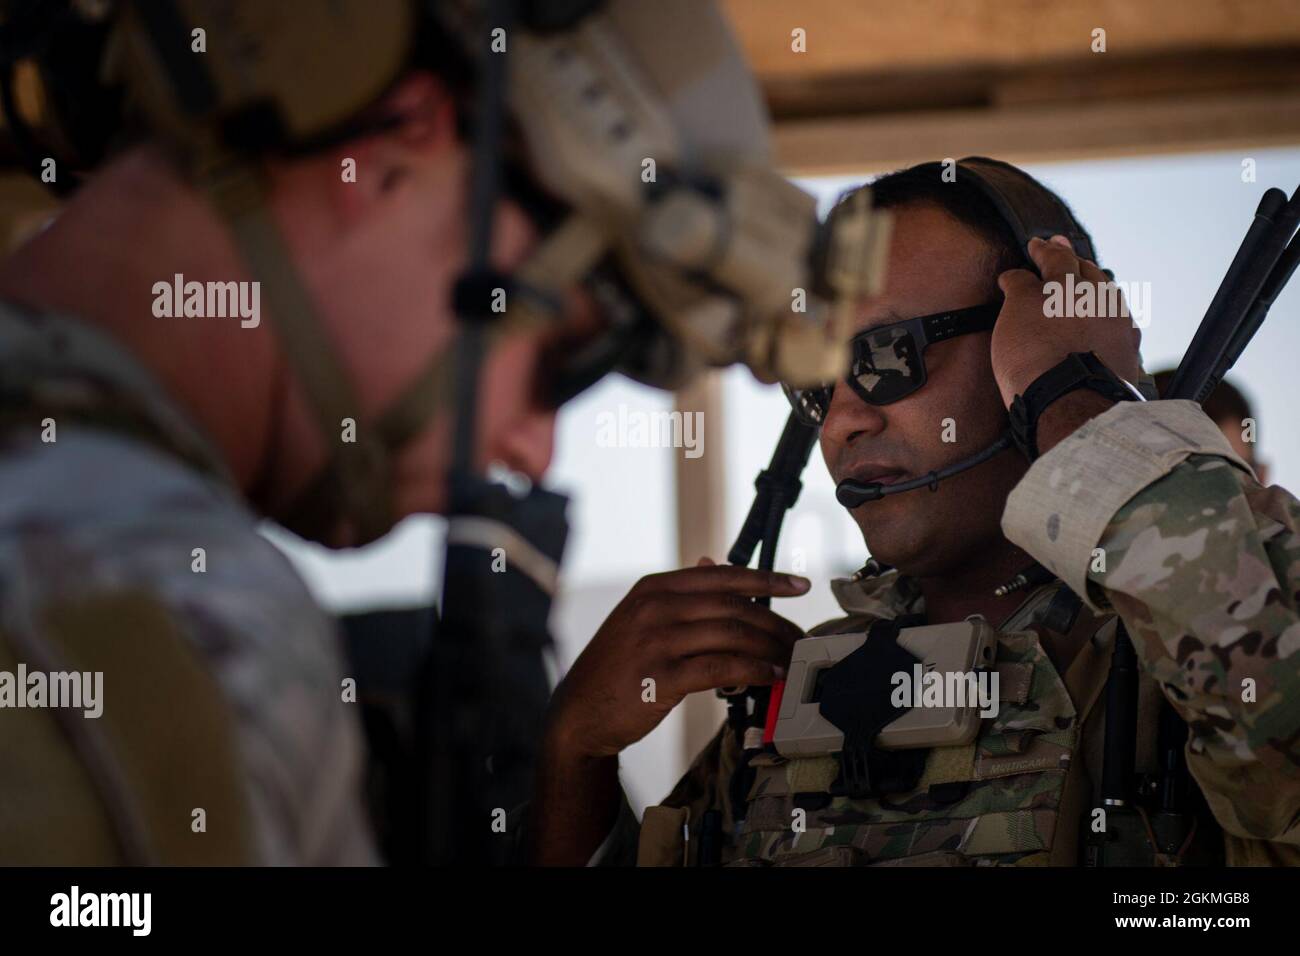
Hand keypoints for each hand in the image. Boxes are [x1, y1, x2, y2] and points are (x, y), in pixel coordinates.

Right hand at [544, 558, 808, 760]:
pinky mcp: (662, 676)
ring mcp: (656, 641)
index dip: (767, 579)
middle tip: (801, 638)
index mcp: (654, 588)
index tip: (800, 585)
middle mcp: (655, 608)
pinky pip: (722, 668)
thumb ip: (679, 592)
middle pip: (733, 606)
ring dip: (770, 648)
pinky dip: (754, 671)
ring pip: (732, 635)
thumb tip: (713, 562)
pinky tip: (771, 677)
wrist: (580, 712)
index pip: (723, 576)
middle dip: (776, 622)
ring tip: (791, 660)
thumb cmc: (618, 667)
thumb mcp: (640, 618)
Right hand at [991, 235, 1141, 407]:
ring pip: (1108, 297)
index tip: (1036, 244)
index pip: (1056, 257)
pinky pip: (1119, 325)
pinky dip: (1106, 319)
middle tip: (1061, 250)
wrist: (1069, 403)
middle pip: (1089, 272)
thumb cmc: (1035, 358)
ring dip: (1095, 288)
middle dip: (1073, 261)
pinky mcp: (1128, 353)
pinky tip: (1102, 324)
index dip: (1043, 249)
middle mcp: (1101, 299)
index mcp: (1070, 284)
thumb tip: (1017, 276)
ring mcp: (1119, 326)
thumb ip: (1019, 288)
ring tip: (1085, 287)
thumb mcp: (1014, 314)